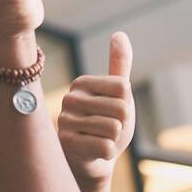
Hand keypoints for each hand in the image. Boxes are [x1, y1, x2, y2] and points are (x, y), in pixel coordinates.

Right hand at [59, 32, 134, 186]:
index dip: (126, 104)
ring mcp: (65, 121)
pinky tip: (93, 151)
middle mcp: (70, 98)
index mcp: (81, 83)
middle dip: (122, 125)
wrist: (88, 157)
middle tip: (107, 129)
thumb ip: (119, 64)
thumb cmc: (104, 122)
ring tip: (99, 139)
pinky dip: (106, 153)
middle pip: (121, 110)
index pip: (123, 88)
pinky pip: (106, 147)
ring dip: (114, 140)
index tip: (111, 111)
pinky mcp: (67, 143)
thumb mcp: (116, 94)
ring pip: (114, 129)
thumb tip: (119, 34)